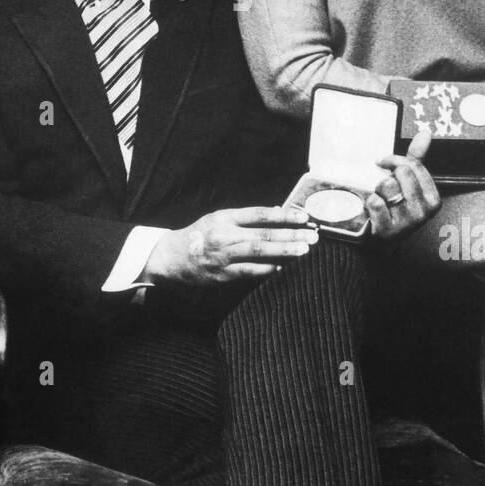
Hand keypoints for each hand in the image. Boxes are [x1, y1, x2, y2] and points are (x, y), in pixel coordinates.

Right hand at [144, 205, 318, 286]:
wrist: (172, 257)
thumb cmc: (200, 235)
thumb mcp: (219, 218)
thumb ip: (246, 217)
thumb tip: (276, 211)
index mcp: (225, 217)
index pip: (260, 214)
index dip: (284, 215)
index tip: (303, 217)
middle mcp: (224, 235)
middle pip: (263, 234)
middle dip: (290, 235)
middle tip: (312, 237)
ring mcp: (223, 256)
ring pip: (258, 253)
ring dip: (284, 251)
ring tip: (304, 250)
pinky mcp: (222, 274)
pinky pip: (249, 272)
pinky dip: (267, 269)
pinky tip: (282, 267)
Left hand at [369, 128, 440, 241]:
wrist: (378, 241)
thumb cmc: (394, 208)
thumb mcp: (408, 183)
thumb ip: (416, 158)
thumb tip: (426, 133)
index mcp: (433, 199)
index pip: (414, 165)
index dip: (394, 160)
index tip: (384, 163)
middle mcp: (424, 212)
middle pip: (401, 173)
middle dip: (387, 177)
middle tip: (384, 189)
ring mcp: (407, 223)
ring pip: (387, 186)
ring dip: (377, 190)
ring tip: (380, 201)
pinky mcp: (388, 230)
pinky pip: (375, 202)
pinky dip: (369, 203)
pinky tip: (373, 212)